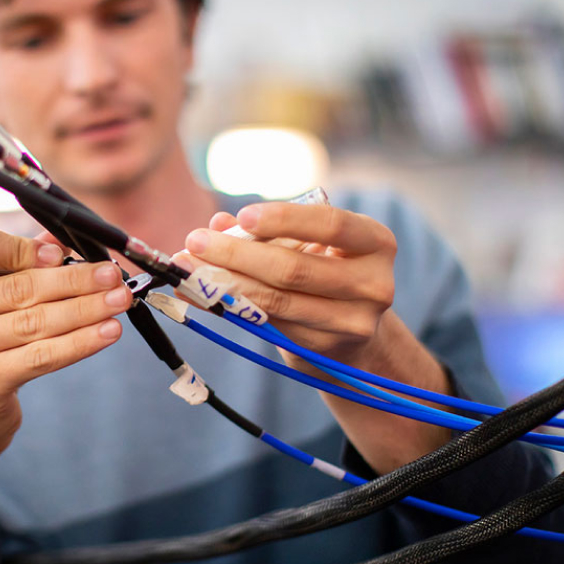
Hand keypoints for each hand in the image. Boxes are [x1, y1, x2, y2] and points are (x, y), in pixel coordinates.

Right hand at [0, 227, 131, 467]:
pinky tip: (107, 333)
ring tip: (119, 301)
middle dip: (75, 280)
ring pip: (35, 322)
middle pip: (17, 287)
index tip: (61, 254)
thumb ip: (16, 264)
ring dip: (86, 309)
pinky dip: (81, 342)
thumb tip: (62, 238)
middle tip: (112, 276)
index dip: (24, 247)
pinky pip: (42, 356)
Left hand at [177, 202, 396, 364]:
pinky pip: (272, 323)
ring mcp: (354, 320)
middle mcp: (373, 282)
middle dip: (237, 254)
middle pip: (295, 269)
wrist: (352, 329)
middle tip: (194, 241)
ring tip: (188, 270)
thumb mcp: (310, 244)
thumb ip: (269, 231)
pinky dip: (232, 307)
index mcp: (375, 242)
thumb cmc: (325, 271)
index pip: (330, 224)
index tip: (243, 216)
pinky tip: (202, 295)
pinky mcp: (327, 347)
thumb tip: (218, 223)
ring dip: (225, 284)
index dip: (285, 220)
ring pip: (277, 301)